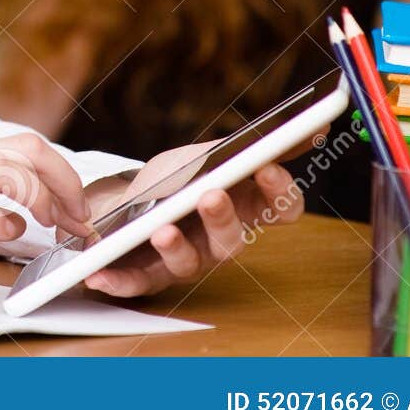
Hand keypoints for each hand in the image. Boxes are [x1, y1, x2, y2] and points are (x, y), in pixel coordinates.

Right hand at [0, 131, 94, 299]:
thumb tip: (1, 218)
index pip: (13, 146)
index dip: (54, 175)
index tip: (70, 208)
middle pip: (27, 146)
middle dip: (67, 181)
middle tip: (81, 219)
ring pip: (17, 168)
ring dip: (52, 200)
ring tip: (61, 232)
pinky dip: (11, 224)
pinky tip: (10, 239)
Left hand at [79, 157, 302, 299]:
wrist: (122, 203)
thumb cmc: (174, 180)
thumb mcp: (206, 156)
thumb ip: (249, 147)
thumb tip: (310, 128)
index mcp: (244, 208)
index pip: (279, 208)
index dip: (278, 191)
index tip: (266, 166)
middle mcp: (220, 240)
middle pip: (234, 239)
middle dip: (223, 217)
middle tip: (211, 194)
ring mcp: (186, 259)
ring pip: (190, 263)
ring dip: (176, 247)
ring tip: (161, 229)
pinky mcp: (148, 275)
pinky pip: (136, 282)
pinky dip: (119, 280)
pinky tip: (99, 274)